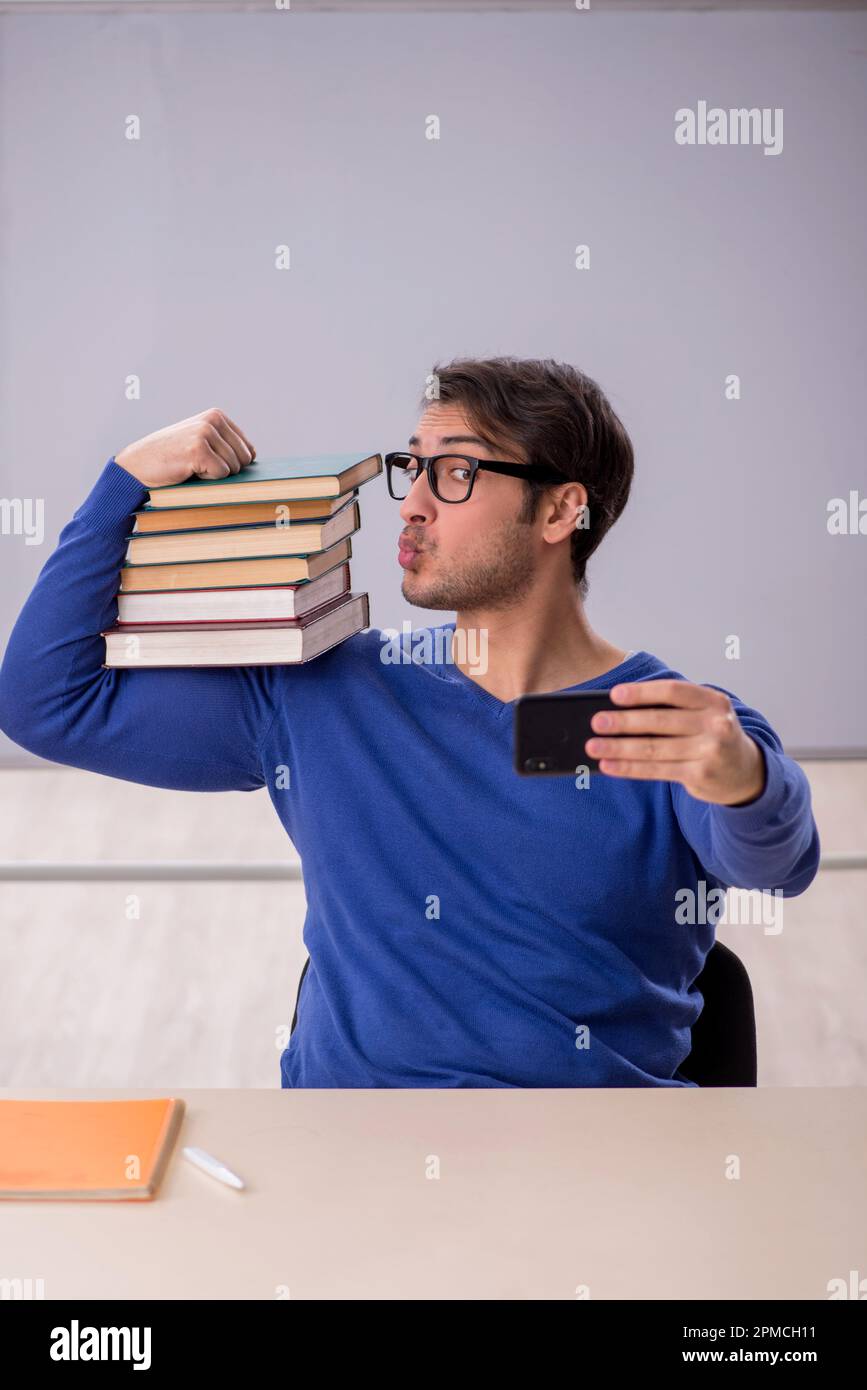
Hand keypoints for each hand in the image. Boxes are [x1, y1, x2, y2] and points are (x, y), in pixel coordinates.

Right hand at [114, 407, 255, 488]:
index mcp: (217, 416)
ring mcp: (205, 433)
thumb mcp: (202, 442)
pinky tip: (187, 470)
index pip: (248, 450)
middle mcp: (213, 420)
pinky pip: (221, 474)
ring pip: (233, 468)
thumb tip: (254, 457)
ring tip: (191, 466)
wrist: (138, 466)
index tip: (209, 462)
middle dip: (225, 470)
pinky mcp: (198, 449)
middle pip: (244, 460)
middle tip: (198, 465)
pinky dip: (206, 480)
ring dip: (213, 475)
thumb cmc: (172, 459)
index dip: (231, 464)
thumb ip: (226, 444)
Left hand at [584, 678, 766, 805]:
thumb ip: (672, 708)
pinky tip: (609, 765)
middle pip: (660, 721)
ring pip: (654, 748)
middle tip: (597, 722)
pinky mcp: (700, 775)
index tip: (615, 695)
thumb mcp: (704, 714)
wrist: (745, 771)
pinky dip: (629, 767)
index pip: (673, 692)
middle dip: (623, 722)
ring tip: (594, 746)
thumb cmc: (713, 735)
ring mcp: (709, 751)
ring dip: (618, 748)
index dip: (642, 693)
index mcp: (713, 701)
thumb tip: (619, 710)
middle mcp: (715, 724)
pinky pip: (656, 770)